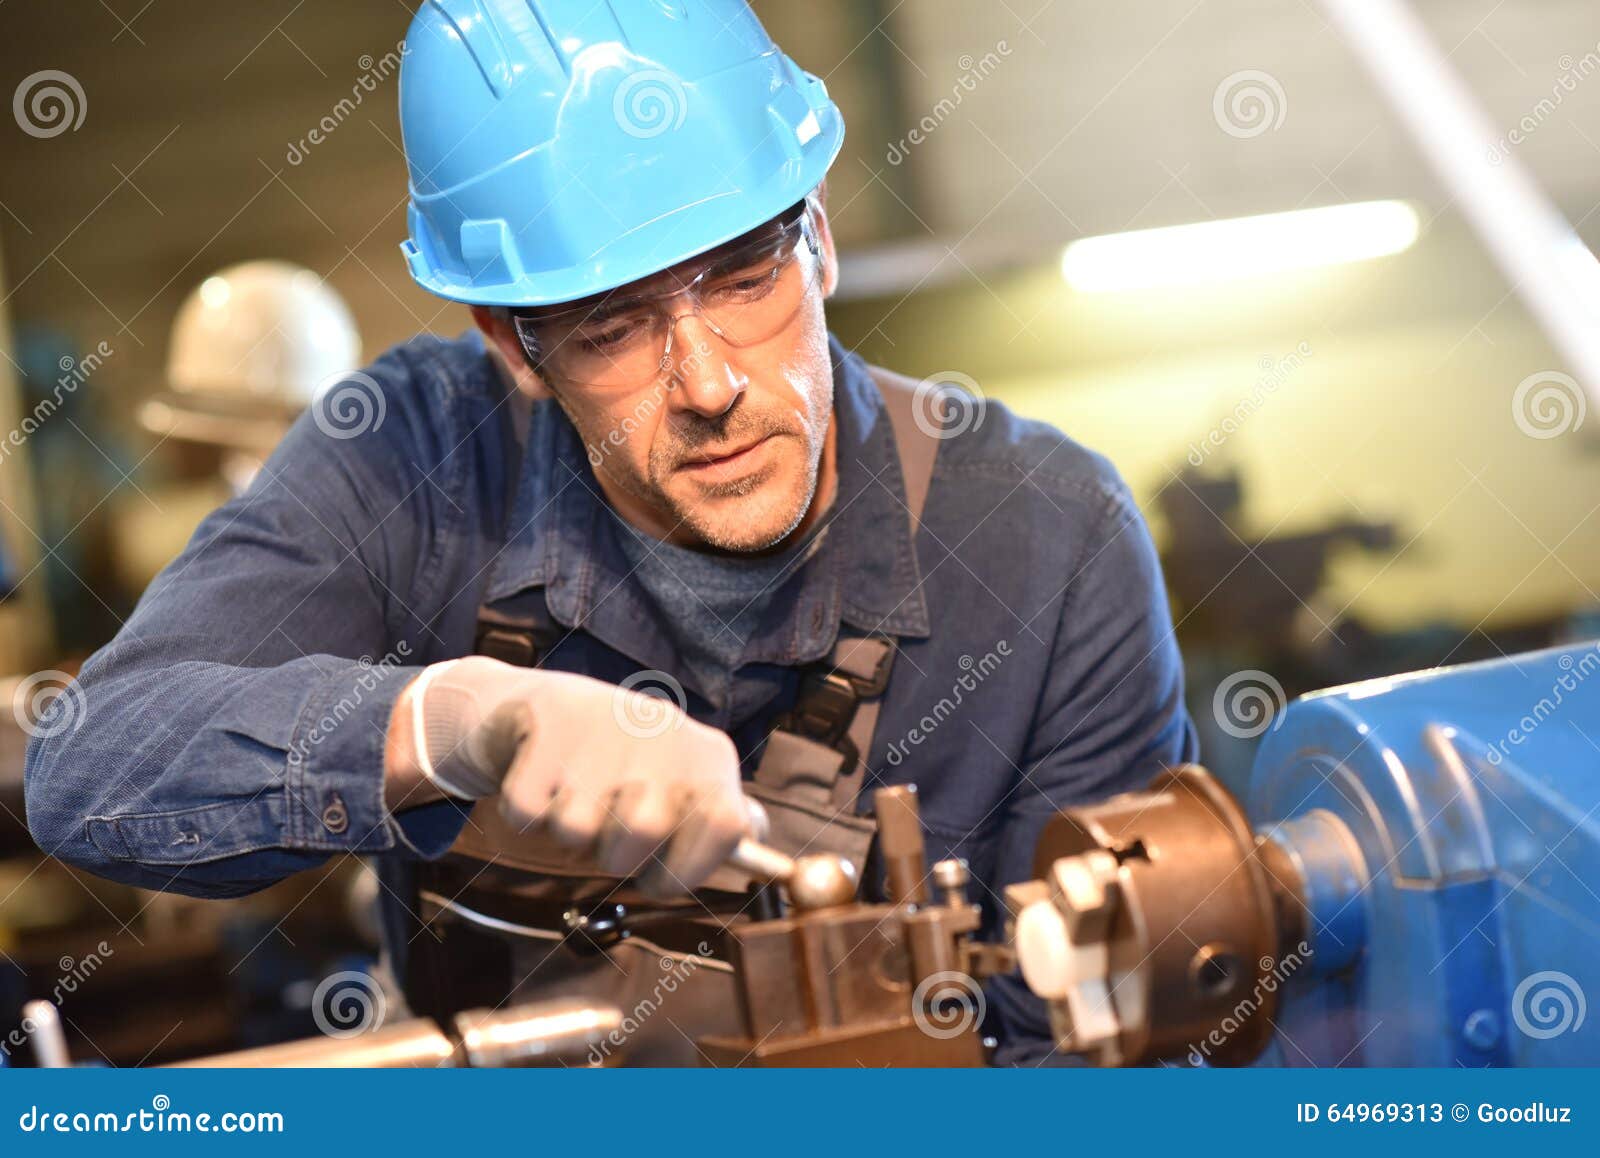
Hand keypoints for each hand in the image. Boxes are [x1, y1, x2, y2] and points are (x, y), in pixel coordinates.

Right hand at [385, 657, 752, 895]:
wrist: (538, 709)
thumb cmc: (618, 770)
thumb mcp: (678, 787)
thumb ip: (716, 821)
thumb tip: (757, 834)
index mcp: (709, 757)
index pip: (726, 829)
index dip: (685, 868)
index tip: (656, 866)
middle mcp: (665, 732)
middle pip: (643, 834)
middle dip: (614, 855)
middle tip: (605, 830)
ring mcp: (604, 722)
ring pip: (577, 830)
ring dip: (565, 832)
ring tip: (571, 797)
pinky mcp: (546, 722)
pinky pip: (525, 812)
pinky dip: (524, 812)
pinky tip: (539, 780)